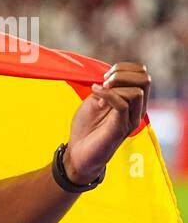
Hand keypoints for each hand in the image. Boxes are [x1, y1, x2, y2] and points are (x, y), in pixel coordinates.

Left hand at [63, 61, 149, 182]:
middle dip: (122, 74)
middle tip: (104, 81)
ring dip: (115, 85)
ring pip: (137, 91)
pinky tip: (94, 93)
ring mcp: (130, 119)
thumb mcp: (94, 101)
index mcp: (132, 101)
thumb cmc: (85, 128)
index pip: (142, 74)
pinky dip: (106, 94)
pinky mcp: (120, 128)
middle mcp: (137, 109)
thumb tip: (110, 79)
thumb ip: (106, 89)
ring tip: (98, 90)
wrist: (77, 154)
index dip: (124, 68)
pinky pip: (122, 104)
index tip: (105, 76)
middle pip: (145, 79)